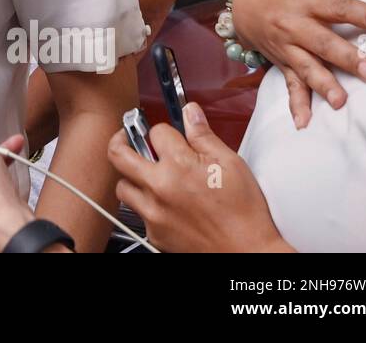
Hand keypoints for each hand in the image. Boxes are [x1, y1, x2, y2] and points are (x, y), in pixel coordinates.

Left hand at [109, 101, 291, 251]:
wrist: (247, 252)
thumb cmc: (243, 213)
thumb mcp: (230, 164)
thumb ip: (203, 135)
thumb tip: (190, 112)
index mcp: (178, 165)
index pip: (156, 131)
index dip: (165, 129)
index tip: (171, 134)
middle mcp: (159, 188)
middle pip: (118, 154)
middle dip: (121, 140)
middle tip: (129, 138)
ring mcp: (153, 213)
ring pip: (122, 186)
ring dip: (131, 176)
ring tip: (148, 174)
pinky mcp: (153, 234)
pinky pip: (137, 212)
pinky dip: (145, 204)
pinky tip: (163, 202)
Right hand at [231, 0, 365, 126]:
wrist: (241, 0)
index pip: (340, 7)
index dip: (365, 15)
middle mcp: (295, 23)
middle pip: (323, 41)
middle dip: (344, 57)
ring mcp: (287, 46)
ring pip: (306, 66)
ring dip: (322, 83)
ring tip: (340, 99)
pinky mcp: (282, 63)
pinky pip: (289, 85)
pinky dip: (296, 104)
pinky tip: (304, 122)